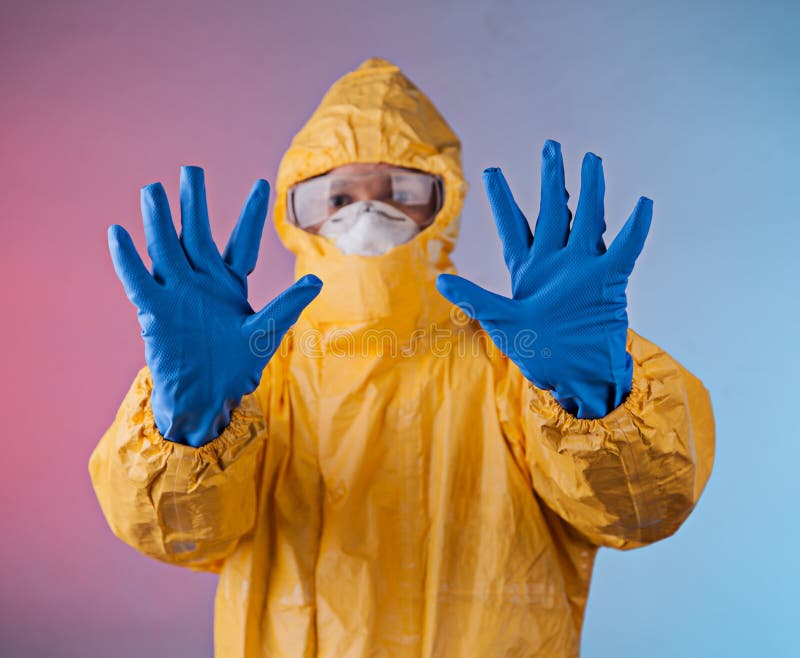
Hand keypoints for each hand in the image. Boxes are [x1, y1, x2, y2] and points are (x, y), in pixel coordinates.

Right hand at [108, 166, 321, 445]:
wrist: (204, 397)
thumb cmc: (236, 368)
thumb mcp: (265, 335)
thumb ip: (286, 306)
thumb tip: (316, 281)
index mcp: (231, 285)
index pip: (242, 241)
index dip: (251, 214)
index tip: (260, 184)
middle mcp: (202, 283)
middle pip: (197, 234)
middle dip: (195, 203)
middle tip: (191, 169)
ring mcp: (177, 294)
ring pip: (166, 248)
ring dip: (159, 220)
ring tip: (153, 189)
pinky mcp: (154, 311)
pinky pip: (138, 281)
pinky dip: (127, 259)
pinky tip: (117, 232)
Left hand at [436, 140, 651, 417]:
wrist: (575, 376)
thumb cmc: (538, 353)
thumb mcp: (501, 323)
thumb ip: (476, 298)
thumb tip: (441, 281)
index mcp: (526, 269)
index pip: (512, 225)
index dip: (501, 199)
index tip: (491, 171)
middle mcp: (554, 262)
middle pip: (553, 211)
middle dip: (551, 179)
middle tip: (550, 146)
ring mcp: (582, 268)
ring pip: (587, 219)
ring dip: (590, 190)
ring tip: (591, 159)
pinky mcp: (608, 281)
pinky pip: (625, 248)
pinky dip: (634, 227)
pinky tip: (643, 203)